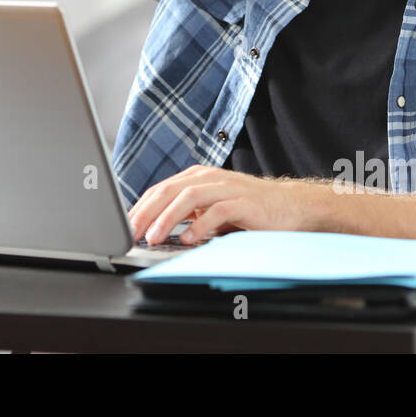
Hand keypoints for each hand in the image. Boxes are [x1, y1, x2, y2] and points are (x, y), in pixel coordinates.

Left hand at [128, 166, 327, 243]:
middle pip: (169, 190)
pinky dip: (200, 225)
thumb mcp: (211, 209)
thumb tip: (153, 229)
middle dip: (146, 212)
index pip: (160, 189)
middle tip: (131, 232)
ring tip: (153, 237)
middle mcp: (209, 177)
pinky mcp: (244, 202)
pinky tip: (188, 239)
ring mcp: (227, 187)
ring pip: (189, 197)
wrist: (291, 206)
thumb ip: (186, 214)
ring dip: (168, 218)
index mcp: (198, 177)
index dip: (139, 207)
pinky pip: (217, 211)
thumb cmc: (249, 210)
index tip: (124, 226)